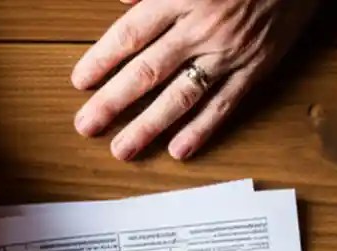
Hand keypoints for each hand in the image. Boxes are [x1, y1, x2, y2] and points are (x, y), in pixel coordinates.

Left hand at [73, 0, 317, 159]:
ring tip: (123, 149)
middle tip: (86, 126)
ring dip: (149, 126)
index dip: (101, 60)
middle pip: (148, 71)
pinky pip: (225, 104)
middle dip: (113, 102)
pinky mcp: (257, 68)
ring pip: (182, 96)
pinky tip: (178, 150)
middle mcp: (203, 27)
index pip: (131, 33)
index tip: (79, 82)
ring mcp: (230, 52)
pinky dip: (201, 130)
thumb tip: (121, 2)